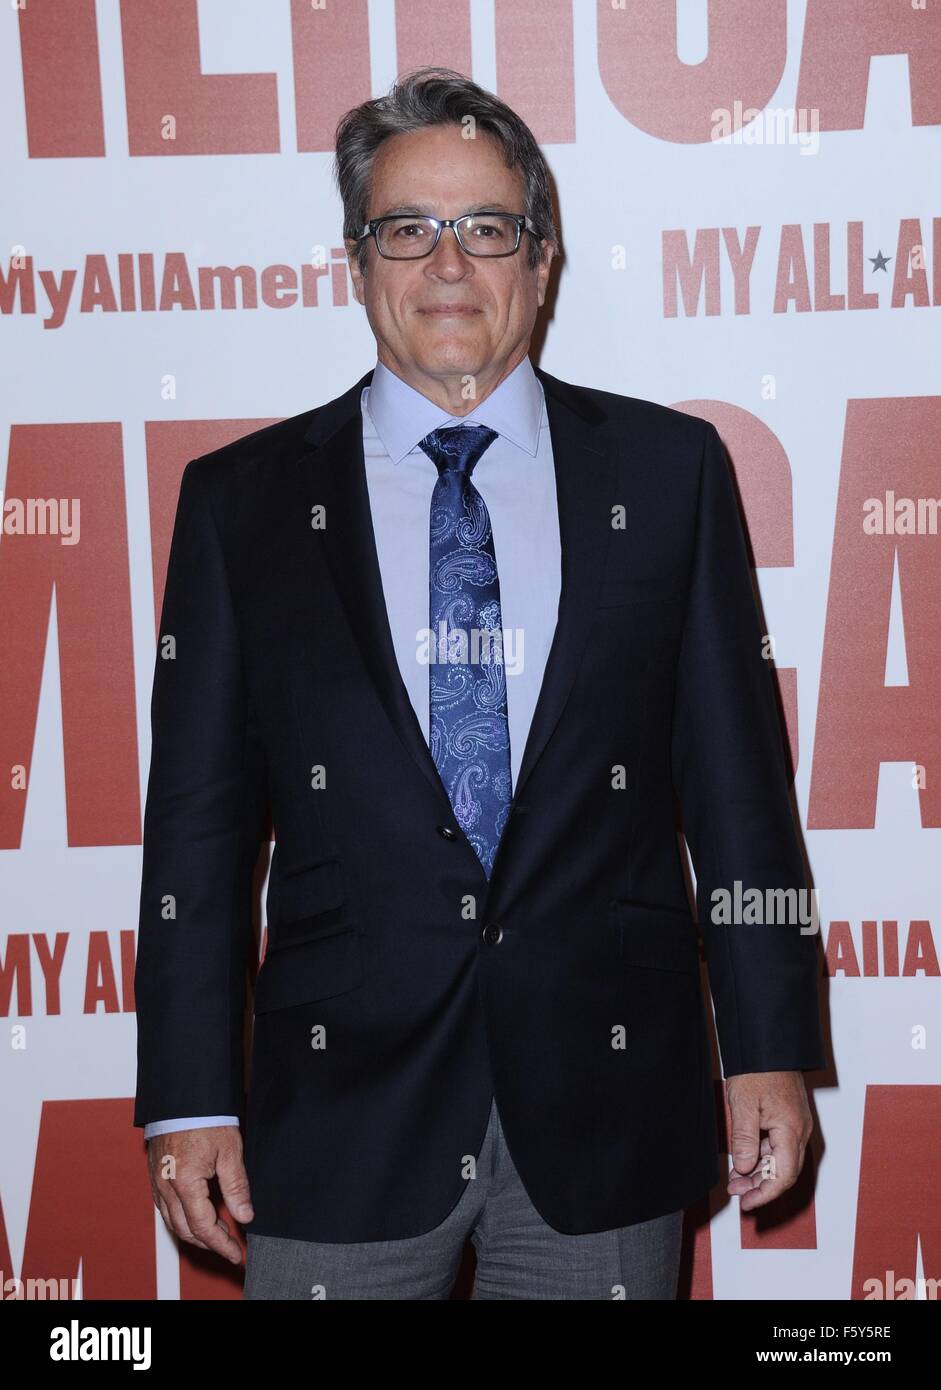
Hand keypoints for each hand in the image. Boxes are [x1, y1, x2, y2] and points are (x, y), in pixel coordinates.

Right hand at [146, 1125, 253, 1264]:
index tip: (236, 1254)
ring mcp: (158, 1182)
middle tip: (230, 1246)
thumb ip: (237, 1187)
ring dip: (195, 1232)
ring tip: (219, 1232)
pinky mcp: (156, 1175)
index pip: (203, 1227)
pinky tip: (198, 1215)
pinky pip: (165, 1207)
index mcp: (185, 1183)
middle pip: (185, 1230)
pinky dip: (182, 1218)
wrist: (183, 1096)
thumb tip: (245, 1216)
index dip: (221, 1244)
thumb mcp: (230, 1152)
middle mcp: (166, 1187)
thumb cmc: (206, 1118)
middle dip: (209, 1243)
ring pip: (173, 1221)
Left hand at [725, 1071, 812, 1211]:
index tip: (747, 1204)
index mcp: (791, 1130)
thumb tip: (745, 1169)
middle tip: (735, 1193)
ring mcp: (795, 1125)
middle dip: (760, 1186)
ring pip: (780, 1160)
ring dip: (759, 1172)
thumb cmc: (757, 1069)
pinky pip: (778, 1146)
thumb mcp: (743, 1104)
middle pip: (784, 1171)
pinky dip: (761, 1156)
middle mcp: (799, 1131)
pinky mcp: (789, 1119)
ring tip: (735, 1180)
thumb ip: (745, 1139)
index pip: (784, 1176)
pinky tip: (744, 1160)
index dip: (765, 1194)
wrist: (767, 1045)